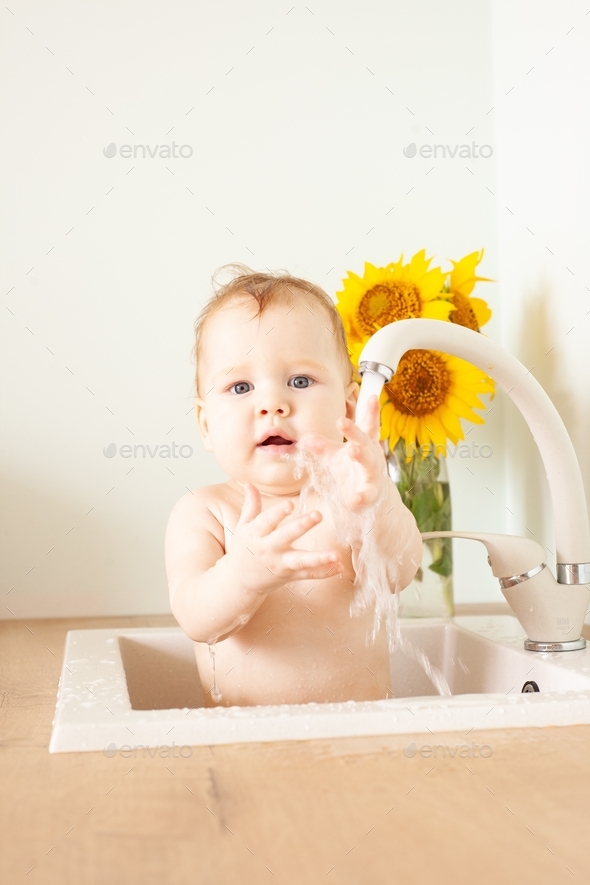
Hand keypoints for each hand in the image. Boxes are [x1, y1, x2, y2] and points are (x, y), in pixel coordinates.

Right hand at [229, 483, 342, 593]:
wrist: (238, 581)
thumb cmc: (243, 549)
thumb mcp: (244, 526)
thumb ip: (251, 505)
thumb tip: (249, 483)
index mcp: (257, 533)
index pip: (267, 521)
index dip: (278, 512)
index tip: (290, 504)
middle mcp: (268, 548)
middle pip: (286, 536)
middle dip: (302, 526)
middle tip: (318, 515)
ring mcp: (279, 564)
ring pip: (300, 561)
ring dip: (319, 558)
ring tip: (336, 554)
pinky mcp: (289, 576)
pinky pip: (308, 574)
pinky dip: (323, 572)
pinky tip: (338, 567)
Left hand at [298, 394, 388, 514]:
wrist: (370, 497)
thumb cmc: (352, 469)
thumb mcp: (335, 456)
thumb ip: (321, 446)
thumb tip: (304, 438)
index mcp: (364, 443)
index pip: (367, 425)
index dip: (371, 411)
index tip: (372, 396)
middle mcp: (371, 456)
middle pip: (364, 441)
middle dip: (354, 432)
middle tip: (342, 421)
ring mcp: (372, 475)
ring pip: (369, 464)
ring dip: (361, 456)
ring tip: (352, 450)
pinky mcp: (371, 494)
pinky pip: (366, 495)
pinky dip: (361, 497)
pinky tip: (355, 499)